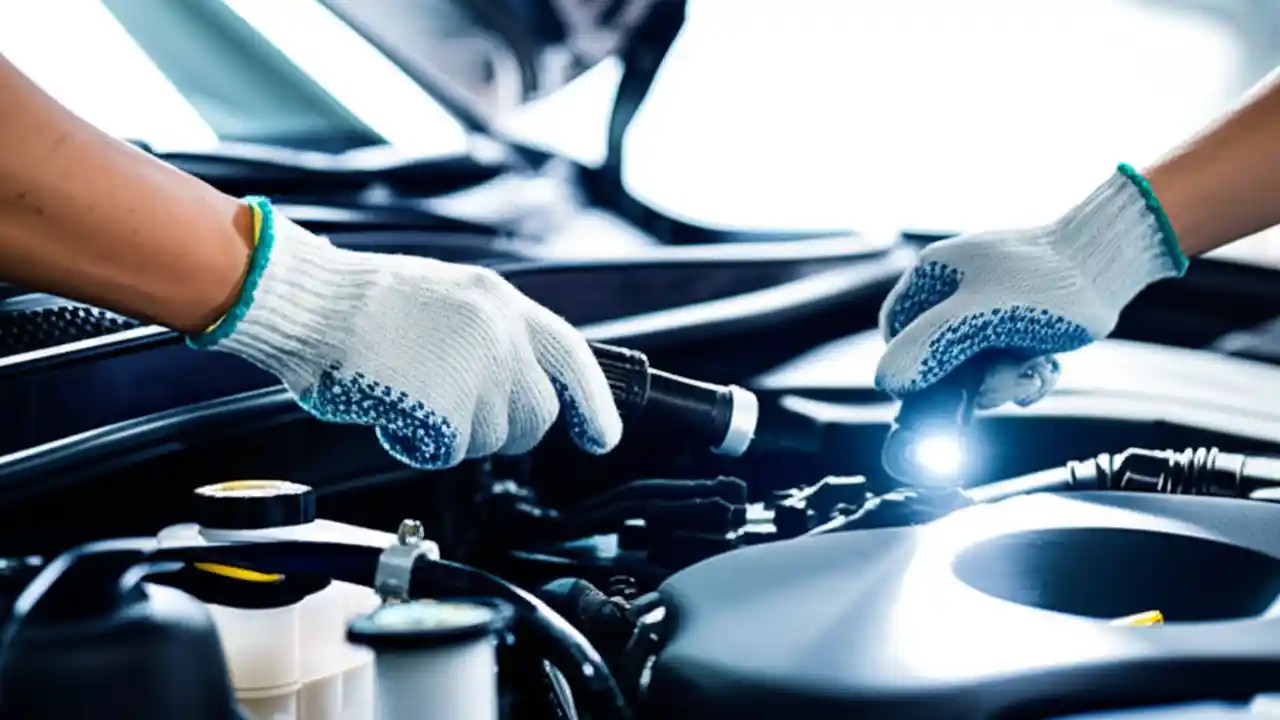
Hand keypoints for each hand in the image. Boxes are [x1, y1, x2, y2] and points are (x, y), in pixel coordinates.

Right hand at [189, 198, 621, 468]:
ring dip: (454, 434)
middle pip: (536, 416)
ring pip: (492, 439)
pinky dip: (419, 443)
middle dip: (503, 428)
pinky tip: (394, 408)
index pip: (571, 356)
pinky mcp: (447, 404)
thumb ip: (492, 335)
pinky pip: (448, 451)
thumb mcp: (447, 298)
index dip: (592, 403)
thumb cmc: (362, 304)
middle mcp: (498, 332)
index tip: (602, 435)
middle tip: (453, 411)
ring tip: (412, 394)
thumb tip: (520, 383)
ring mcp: (476, 369)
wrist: (311, 301)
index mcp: (499, 301)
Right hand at [875, 166, 1187, 407]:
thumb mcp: (977, 317)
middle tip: (1003, 379)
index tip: (935, 387)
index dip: (909, 364)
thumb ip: (927, 347)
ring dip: (1004, 381)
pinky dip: (1025, 374)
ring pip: (976, 365)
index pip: (896, 330)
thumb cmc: (1046, 281)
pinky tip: (1046, 368)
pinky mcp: (1020, 322)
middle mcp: (957, 291)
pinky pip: (1006, 361)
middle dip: (972, 380)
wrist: (1114, 261)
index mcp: (933, 276)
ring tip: (1032, 371)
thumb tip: (887, 381)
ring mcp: (989, 307)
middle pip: (939, 356)